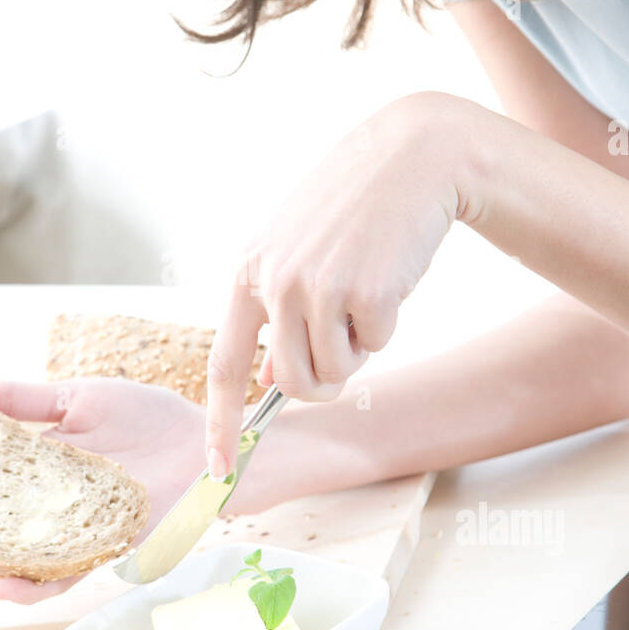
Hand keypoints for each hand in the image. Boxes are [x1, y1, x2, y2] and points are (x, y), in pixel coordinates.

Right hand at [0, 378, 210, 602]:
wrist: (211, 440)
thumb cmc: (148, 421)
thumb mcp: (74, 399)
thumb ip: (18, 401)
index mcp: (25, 481)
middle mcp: (39, 517)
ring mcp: (69, 538)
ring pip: (0, 566)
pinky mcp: (106, 550)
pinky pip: (63, 576)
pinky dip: (30, 583)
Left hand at [205, 92, 469, 477]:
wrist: (410, 162)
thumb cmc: (353, 211)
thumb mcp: (298, 252)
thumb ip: (278, 312)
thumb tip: (272, 380)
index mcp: (249, 273)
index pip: (224, 365)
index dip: (221, 423)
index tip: (218, 467)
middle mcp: (274, 283)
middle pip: (292, 383)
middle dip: (324, 381)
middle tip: (346, 344)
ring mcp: (317, 288)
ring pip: (335, 372)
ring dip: (358, 349)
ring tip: (365, 294)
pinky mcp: (363, 293)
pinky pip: (377, 346)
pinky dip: (388, 325)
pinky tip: (389, 277)